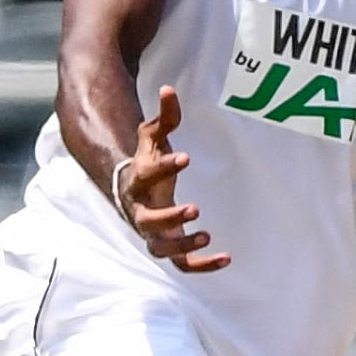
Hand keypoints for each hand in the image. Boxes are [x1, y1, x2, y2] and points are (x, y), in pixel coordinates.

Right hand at [118, 85, 229, 273]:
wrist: (130, 193)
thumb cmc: (146, 164)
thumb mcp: (152, 138)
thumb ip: (163, 117)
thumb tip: (168, 89)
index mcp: (138, 183)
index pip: (147, 175)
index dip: (165, 167)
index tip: (186, 157)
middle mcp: (141, 212)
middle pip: (149, 222)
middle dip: (170, 218)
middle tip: (194, 209)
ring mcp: (154, 234)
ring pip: (162, 249)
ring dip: (183, 245)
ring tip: (207, 235)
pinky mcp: (169, 248)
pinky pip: (183, 264)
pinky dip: (202, 266)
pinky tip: (226, 258)